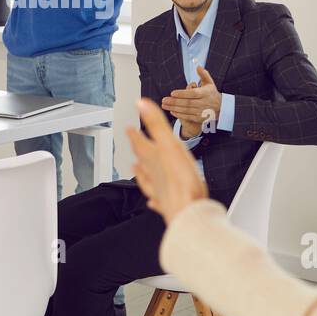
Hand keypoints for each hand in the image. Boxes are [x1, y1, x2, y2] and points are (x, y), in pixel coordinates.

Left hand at [128, 98, 208, 224]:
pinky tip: (152, 201)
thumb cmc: (181, 180)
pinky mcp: (168, 205)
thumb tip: (141, 104)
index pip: (140, 143)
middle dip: (137, 151)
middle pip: (142, 161)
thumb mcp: (170, 144)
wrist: (188, 211)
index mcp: (153, 158)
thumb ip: (156, 123)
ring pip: (147, 180)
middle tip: (132, 145)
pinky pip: (157, 200)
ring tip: (136, 169)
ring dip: (141, 173)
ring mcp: (159, 191)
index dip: (134, 135)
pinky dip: (153, 198)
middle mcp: (153, 174)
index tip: (128, 129)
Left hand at [161, 65, 221, 128]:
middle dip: (174, 102)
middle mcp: (203, 103)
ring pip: (186, 110)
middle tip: (164, 99)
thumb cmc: (211, 93)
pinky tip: (171, 111)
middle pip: (187, 103)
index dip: (182, 94)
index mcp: (205, 93)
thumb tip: (197, 66)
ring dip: (174, 108)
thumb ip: (203, 74)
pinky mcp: (199, 118)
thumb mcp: (209, 83)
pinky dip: (179, 114)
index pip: (193, 93)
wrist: (221, 108)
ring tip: (164, 105)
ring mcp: (202, 112)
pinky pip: (188, 116)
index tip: (172, 93)